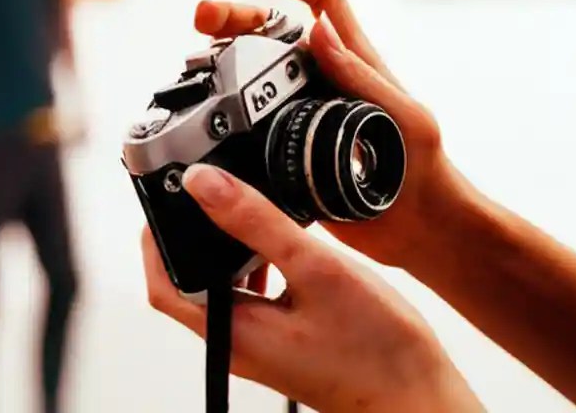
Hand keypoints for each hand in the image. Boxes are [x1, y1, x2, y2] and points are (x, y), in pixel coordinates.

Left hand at [143, 164, 480, 412]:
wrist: (418, 399)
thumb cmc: (377, 351)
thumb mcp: (315, 269)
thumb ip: (256, 222)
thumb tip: (206, 184)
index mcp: (233, 332)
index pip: (164, 283)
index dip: (156, 237)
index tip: (171, 195)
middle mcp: (239, 345)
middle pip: (189, 284)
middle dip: (194, 236)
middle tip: (212, 195)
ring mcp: (261, 348)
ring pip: (223, 290)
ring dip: (229, 251)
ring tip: (251, 214)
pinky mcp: (284, 345)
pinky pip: (253, 300)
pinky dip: (258, 268)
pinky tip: (287, 250)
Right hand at [192, 0, 474, 268]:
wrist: (418, 228)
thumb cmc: (426, 169)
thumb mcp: (405, 118)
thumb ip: (364, 77)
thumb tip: (317, 31)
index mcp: (353, 60)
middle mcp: (322, 79)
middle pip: (270, 31)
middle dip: (234, 16)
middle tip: (202, 18)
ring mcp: (300, 112)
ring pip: (251, 74)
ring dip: (219, 61)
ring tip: (194, 66)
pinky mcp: (285, 149)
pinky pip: (246, 124)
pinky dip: (221, 113)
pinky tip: (201, 117)